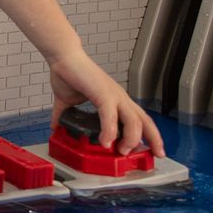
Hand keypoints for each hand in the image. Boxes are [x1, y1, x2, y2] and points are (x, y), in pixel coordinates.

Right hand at [48, 49, 163, 156]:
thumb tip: (55, 126)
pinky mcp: (103, 94)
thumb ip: (63, 115)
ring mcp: (114, 96)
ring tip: (122, 151)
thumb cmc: (67, 74)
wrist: (62, 57)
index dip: (149, 135)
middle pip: (145, 121)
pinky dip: (110, 131)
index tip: (152, 149)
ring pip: (134, 121)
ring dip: (131, 139)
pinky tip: (106, 142)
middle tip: (156, 155)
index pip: (140, 119)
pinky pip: (111, 116)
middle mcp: (120, 98)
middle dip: (154, 139)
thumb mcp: (67, 101)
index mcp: (116, 100)